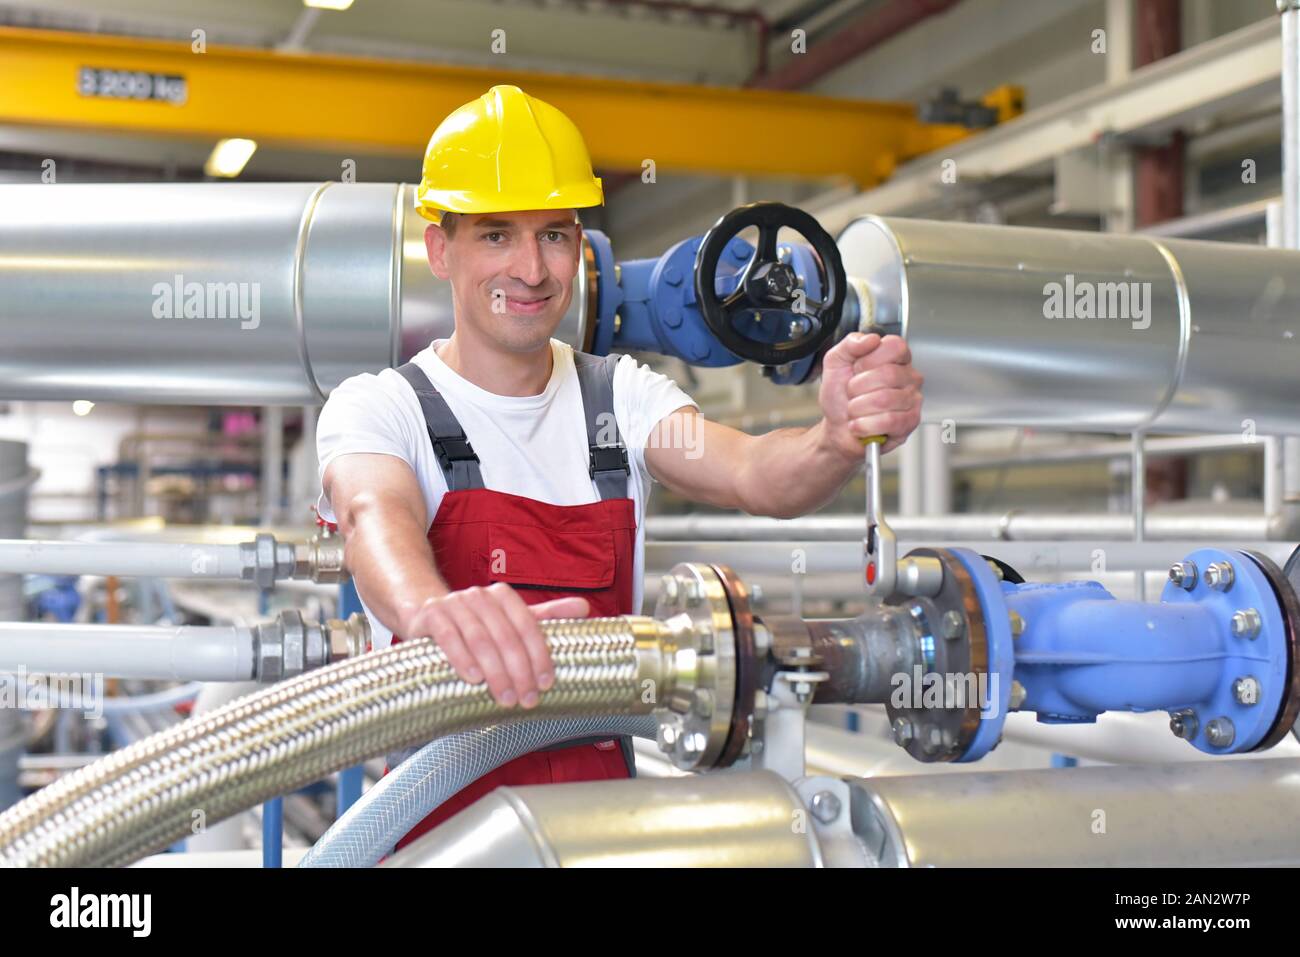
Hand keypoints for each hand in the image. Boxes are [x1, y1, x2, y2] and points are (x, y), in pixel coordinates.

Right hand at [400, 584, 588, 708]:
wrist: (425, 613)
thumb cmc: (476, 624)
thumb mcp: (510, 619)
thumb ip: (547, 616)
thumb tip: (585, 609)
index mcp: (503, 595)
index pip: (528, 626)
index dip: (539, 656)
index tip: (546, 683)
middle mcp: (479, 595)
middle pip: (506, 636)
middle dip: (519, 671)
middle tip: (527, 699)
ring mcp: (453, 604)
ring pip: (480, 639)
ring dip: (495, 672)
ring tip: (505, 698)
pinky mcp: (431, 616)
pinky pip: (449, 638)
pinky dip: (462, 659)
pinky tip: (474, 680)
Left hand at [817, 332, 922, 458]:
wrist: (836, 427)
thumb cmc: (840, 397)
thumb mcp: (836, 362)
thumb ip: (850, 343)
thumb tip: (871, 339)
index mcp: (894, 358)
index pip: (895, 346)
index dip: (869, 359)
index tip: (857, 369)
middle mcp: (908, 376)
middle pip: (888, 374)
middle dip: (858, 387)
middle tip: (853, 394)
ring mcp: (912, 399)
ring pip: (885, 400)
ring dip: (858, 408)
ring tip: (856, 410)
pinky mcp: (910, 422)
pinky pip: (889, 421)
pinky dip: (865, 425)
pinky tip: (860, 424)